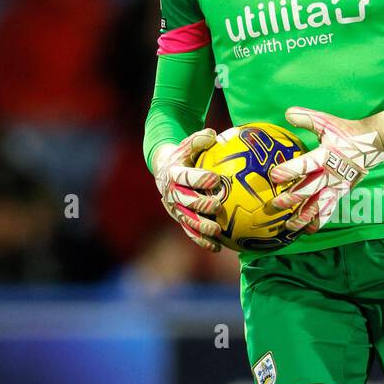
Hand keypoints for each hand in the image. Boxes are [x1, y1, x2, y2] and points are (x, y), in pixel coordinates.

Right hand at [153, 130, 224, 251]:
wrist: (164, 169)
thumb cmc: (184, 155)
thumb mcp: (187, 144)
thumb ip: (198, 140)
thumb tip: (212, 135)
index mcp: (173, 173)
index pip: (185, 176)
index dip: (199, 178)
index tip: (215, 179)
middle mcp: (171, 192)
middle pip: (185, 201)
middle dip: (201, 205)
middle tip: (217, 206)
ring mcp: (175, 208)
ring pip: (187, 219)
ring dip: (202, 227)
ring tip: (217, 231)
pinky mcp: (180, 218)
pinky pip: (190, 231)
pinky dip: (202, 240)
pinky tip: (218, 248)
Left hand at [268, 107, 383, 232]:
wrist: (373, 144)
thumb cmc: (346, 131)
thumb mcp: (327, 122)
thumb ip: (306, 118)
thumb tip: (287, 113)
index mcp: (327, 156)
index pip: (306, 165)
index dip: (290, 171)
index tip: (274, 175)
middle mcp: (332, 174)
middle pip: (310, 190)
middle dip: (292, 198)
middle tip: (275, 204)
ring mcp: (337, 186)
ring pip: (319, 205)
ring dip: (303, 217)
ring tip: (289, 225)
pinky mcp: (341, 193)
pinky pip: (328, 210)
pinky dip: (318, 221)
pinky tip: (307, 230)